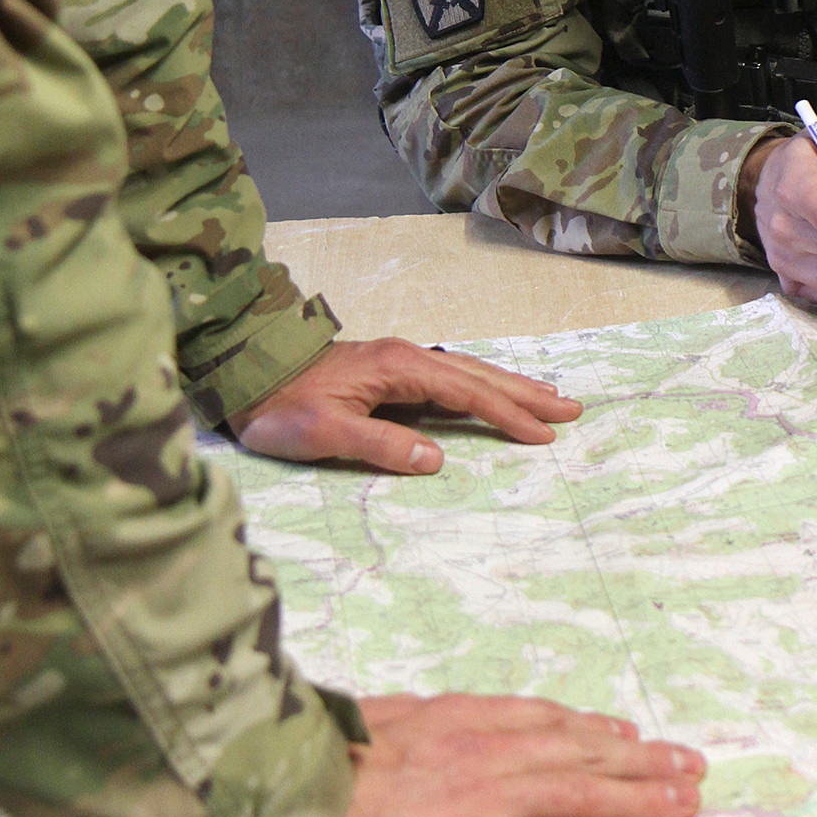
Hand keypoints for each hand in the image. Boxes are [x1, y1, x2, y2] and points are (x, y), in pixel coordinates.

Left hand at [232, 339, 580, 470]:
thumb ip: (379, 445)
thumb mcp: (322, 433)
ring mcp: (400, 363)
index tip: (544, 436)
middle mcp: (406, 357)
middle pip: (479, 375)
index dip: (507, 415)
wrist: (244, 372)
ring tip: (550, 398)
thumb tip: (436, 459)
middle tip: (573, 408)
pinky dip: (481, 386)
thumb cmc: (278, 405)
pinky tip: (491, 394)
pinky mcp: (390, 373)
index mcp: (398, 368)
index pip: (466, 393)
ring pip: (468, 373)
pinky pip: (450, 378)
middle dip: (526, 393)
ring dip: (509, 386)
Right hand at [256, 692, 706, 816]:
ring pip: (580, 793)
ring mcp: (482, 797)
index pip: (542, 721)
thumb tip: (425, 727)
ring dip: (640, 796)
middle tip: (690, 763)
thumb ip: (411, 728)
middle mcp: (482, 749)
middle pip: (578, 753)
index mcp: (456, 718)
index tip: (630, 733)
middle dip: (640, 760)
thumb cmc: (315, 764)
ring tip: (687, 800)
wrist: (281, 791)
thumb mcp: (371, 726)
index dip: (593, 729)